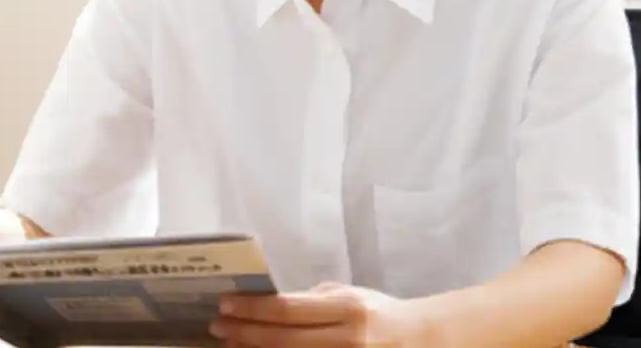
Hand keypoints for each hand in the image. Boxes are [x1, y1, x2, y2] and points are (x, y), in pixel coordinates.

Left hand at [210, 283, 429, 346]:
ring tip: (230, 347)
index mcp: (347, 310)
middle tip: (216, 327)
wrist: (424, 343)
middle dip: (245, 334)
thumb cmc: (381, 315)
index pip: (289, 308)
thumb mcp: (351, 297)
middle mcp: (348, 340)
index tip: (225, 304)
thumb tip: (271, 302)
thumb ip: (315, 300)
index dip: (253, 308)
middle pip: (284, 340)